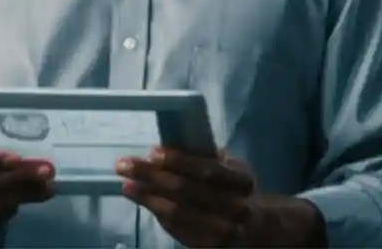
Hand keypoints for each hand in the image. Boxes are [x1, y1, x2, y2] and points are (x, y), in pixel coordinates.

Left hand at [117, 147, 254, 246]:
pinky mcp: (208, 246)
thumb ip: (206, 158)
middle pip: (187, 192)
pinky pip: (176, 229)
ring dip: (147, 197)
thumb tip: (169, 142)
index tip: (152, 151)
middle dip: (152, 176)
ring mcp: (222, 231)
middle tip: (124, 164)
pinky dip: (155, 212)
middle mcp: (235, 208)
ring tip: (126, 183)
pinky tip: (139, 198)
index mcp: (242, 181)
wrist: (257, 229)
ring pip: (178, 213)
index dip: (179, 161)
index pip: (208, 170)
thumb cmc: (236, 189)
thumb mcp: (232, 169)